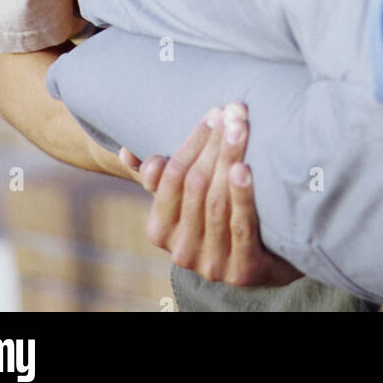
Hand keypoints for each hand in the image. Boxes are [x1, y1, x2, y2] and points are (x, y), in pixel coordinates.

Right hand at [125, 104, 301, 287]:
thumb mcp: (183, 199)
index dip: (193, 142)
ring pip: (217, 202)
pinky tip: (245, 168)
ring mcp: (210, 262)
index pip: (172, 177)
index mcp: (159, 229)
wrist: (256, 262)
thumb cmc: (213, 218)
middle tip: (234, 112)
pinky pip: (240, 227)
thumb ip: (157, 176)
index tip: (214, 114)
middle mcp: (181, 249)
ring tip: (241, 128)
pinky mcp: (241, 270)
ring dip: (230, 158)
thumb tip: (125, 152)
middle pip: (196, 185)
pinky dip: (242, 195)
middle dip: (215, 143)